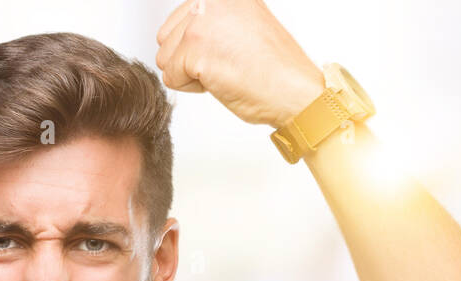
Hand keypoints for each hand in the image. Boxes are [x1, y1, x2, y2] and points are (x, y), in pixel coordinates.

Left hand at [155, 0, 325, 126]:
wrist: (295, 91)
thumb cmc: (275, 68)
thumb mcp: (243, 24)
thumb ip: (214, 19)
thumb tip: (186, 30)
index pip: (180, 20)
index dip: (200, 46)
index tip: (229, 51)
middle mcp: (209, 0)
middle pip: (167, 37)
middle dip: (190, 58)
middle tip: (228, 63)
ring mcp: (200, 23)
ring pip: (165, 57)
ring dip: (190, 73)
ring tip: (225, 71)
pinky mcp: (195, 50)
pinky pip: (171, 77)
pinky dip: (193, 88)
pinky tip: (222, 81)